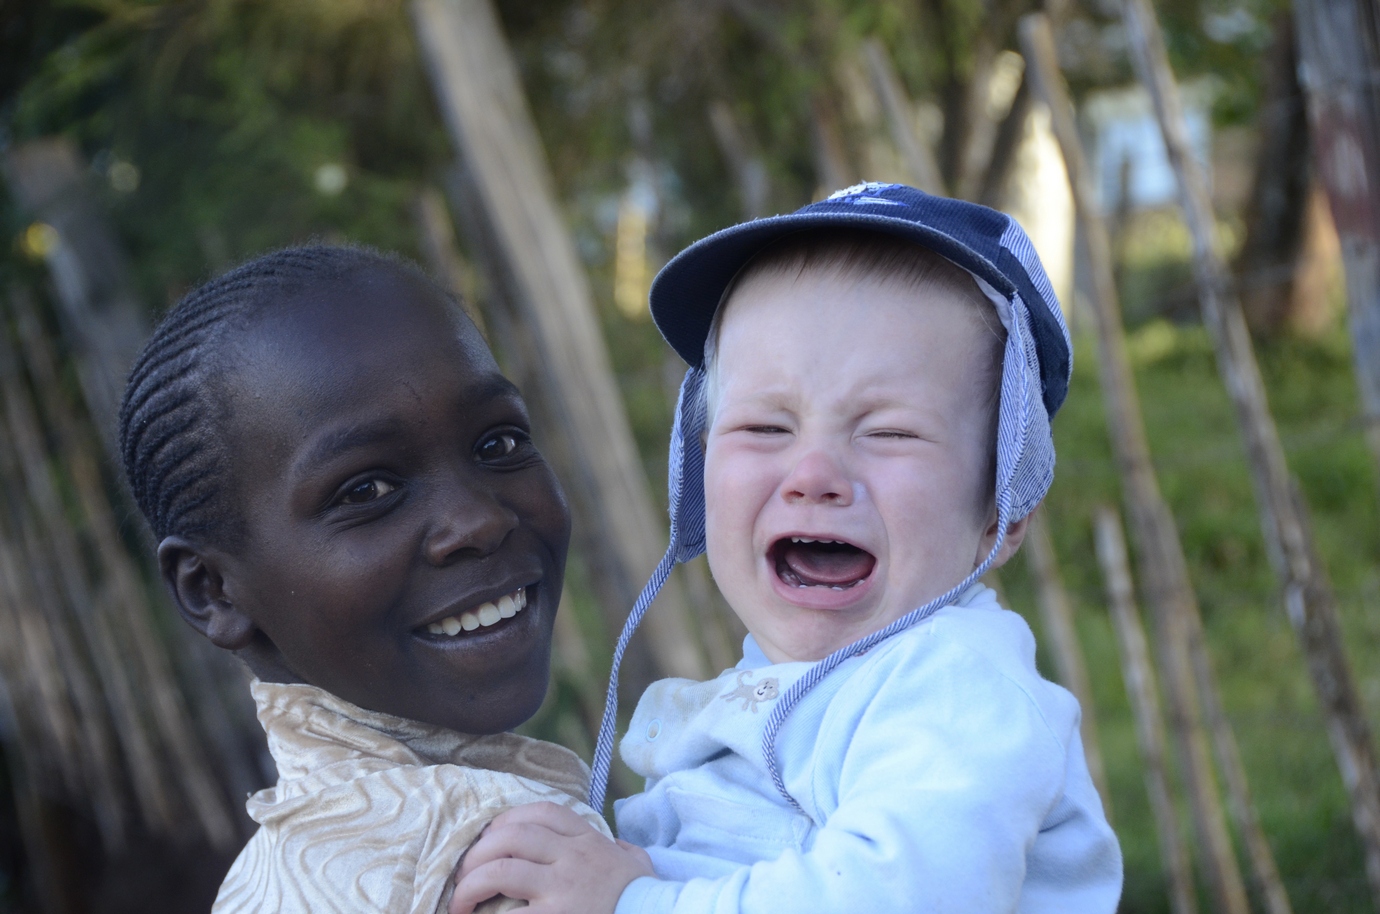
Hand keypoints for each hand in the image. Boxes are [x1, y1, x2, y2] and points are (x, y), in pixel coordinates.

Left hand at [449, 802, 654, 913]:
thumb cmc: (644, 898)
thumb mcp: (637, 864)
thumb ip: (623, 850)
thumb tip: (616, 845)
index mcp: (588, 842)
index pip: (542, 812)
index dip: (507, 819)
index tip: (490, 835)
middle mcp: (572, 858)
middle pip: (511, 836)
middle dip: (478, 852)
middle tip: (463, 873)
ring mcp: (562, 888)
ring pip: (500, 870)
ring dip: (470, 884)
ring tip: (459, 902)